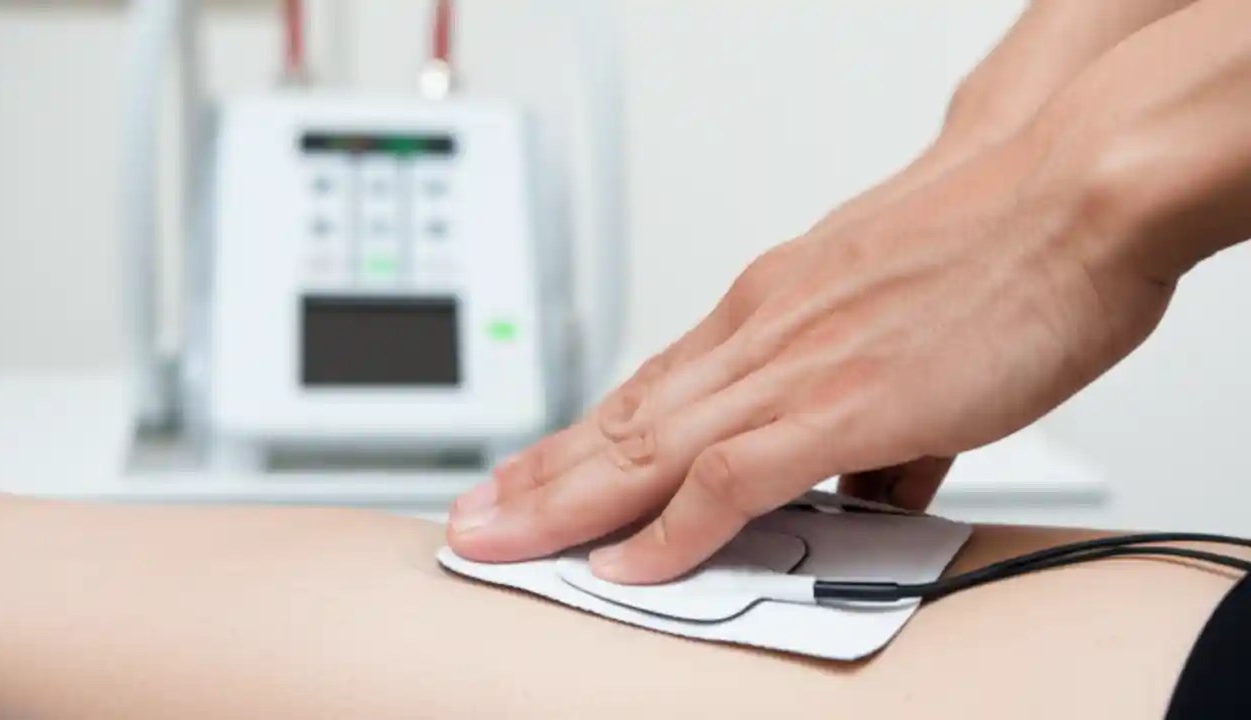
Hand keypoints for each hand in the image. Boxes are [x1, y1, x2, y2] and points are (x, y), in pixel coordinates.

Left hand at [447, 130, 1173, 582]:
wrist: (1066, 190)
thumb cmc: (996, 244)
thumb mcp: (906, 328)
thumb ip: (877, 412)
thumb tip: (876, 476)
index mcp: (769, 309)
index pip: (649, 387)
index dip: (582, 440)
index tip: (535, 474)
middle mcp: (759, 331)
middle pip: (622, 417)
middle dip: (540, 477)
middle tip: (476, 518)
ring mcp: (792, 365)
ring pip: (646, 444)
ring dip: (565, 501)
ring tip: (500, 540)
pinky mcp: (843, 403)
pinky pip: (731, 478)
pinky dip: (672, 529)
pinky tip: (627, 566)